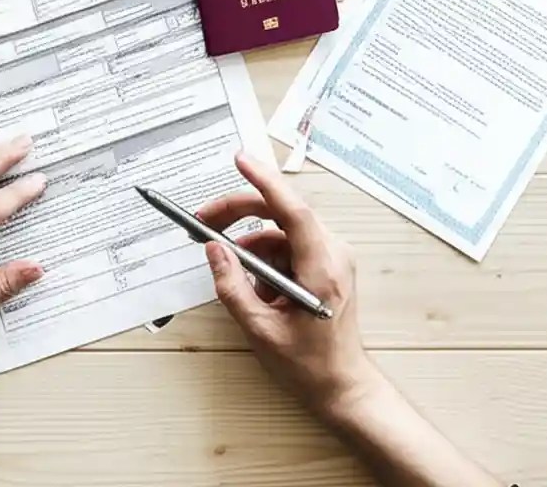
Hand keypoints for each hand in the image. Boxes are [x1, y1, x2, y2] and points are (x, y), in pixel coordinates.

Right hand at [197, 152, 379, 415]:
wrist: (342, 385)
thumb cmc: (311, 365)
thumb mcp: (260, 329)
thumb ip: (232, 287)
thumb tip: (215, 252)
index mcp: (322, 269)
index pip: (293, 211)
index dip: (264, 182)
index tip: (241, 160)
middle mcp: (331, 255)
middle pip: (281, 214)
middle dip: (239, 213)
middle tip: (204, 223)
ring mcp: (329, 258)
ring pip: (279, 231)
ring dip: (248, 243)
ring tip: (227, 269)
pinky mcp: (322, 265)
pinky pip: (285, 247)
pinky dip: (261, 258)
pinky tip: (251, 285)